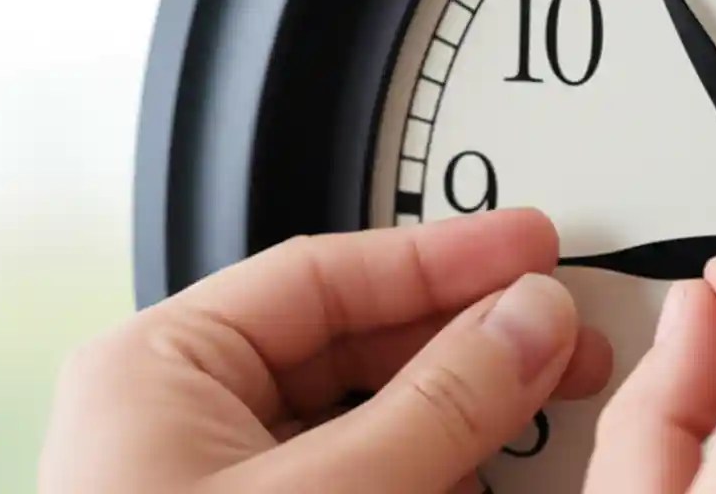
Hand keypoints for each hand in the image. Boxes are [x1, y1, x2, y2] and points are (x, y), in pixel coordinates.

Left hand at [39, 209, 612, 493]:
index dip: (439, 255)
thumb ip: (441, 401)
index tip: (528, 246)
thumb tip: (528, 320)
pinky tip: (481, 481)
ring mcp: (219, 487)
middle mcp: (182, 421)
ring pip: (365, 415)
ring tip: (541, 405)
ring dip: (458, 410)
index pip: (325, 273)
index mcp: (160, 371)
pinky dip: (430, 473)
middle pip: (351, 340)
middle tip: (555, 330)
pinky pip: (360, 479)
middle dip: (465, 335)